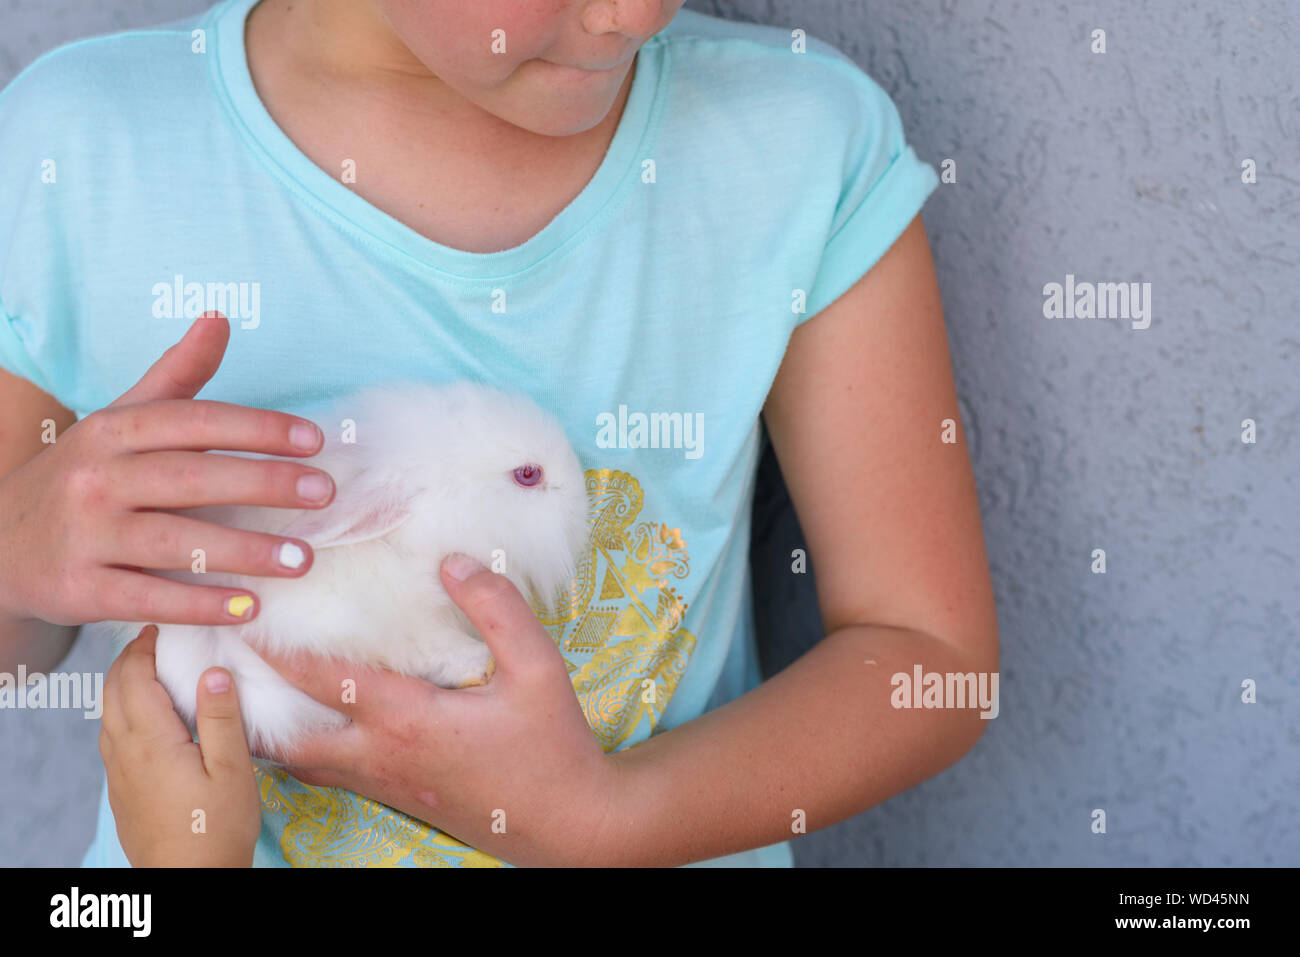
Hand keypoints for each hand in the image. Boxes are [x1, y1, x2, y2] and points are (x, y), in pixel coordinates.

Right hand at [0, 312, 334, 627]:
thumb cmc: (83, 477)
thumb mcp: (120, 420)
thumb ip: (176, 376)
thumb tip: (219, 317)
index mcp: (112, 430)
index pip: (194, 421)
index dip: (256, 428)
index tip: (315, 440)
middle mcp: (95, 478)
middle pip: (191, 477)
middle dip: (264, 483)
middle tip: (325, 493)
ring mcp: (84, 536)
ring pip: (174, 541)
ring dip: (243, 551)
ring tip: (302, 560)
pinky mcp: (78, 589)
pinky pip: (147, 597)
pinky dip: (199, 604)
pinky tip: (250, 606)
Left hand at [100, 625, 261, 866]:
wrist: (189, 881)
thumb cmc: (217, 827)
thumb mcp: (232, 769)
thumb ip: (221, 717)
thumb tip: (213, 670)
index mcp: (151, 740)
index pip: (134, 678)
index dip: (144, 647)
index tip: (162, 627)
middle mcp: (125, 752)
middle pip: (112, 691)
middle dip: (128, 659)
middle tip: (154, 639)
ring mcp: (119, 773)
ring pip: (107, 714)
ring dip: (122, 684)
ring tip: (150, 669)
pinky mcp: (122, 790)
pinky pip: (112, 737)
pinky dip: (123, 710)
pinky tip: (148, 716)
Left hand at [258, 554, 621, 867]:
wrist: (567, 825)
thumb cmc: (552, 746)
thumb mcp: (539, 669)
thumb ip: (498, 610)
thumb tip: (454, 563)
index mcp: (407, 720)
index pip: (323, 680)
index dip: (279, 648)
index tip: (246, 616)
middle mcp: (382, 757)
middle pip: (289, 740)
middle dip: (251, 704)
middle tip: (226, 665)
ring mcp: (387, 784)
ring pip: (305, 766)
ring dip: (274, 733)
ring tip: (253, 695)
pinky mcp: (400, 799)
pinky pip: (334, 775)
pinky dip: (308, 752)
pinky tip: (315, 728)